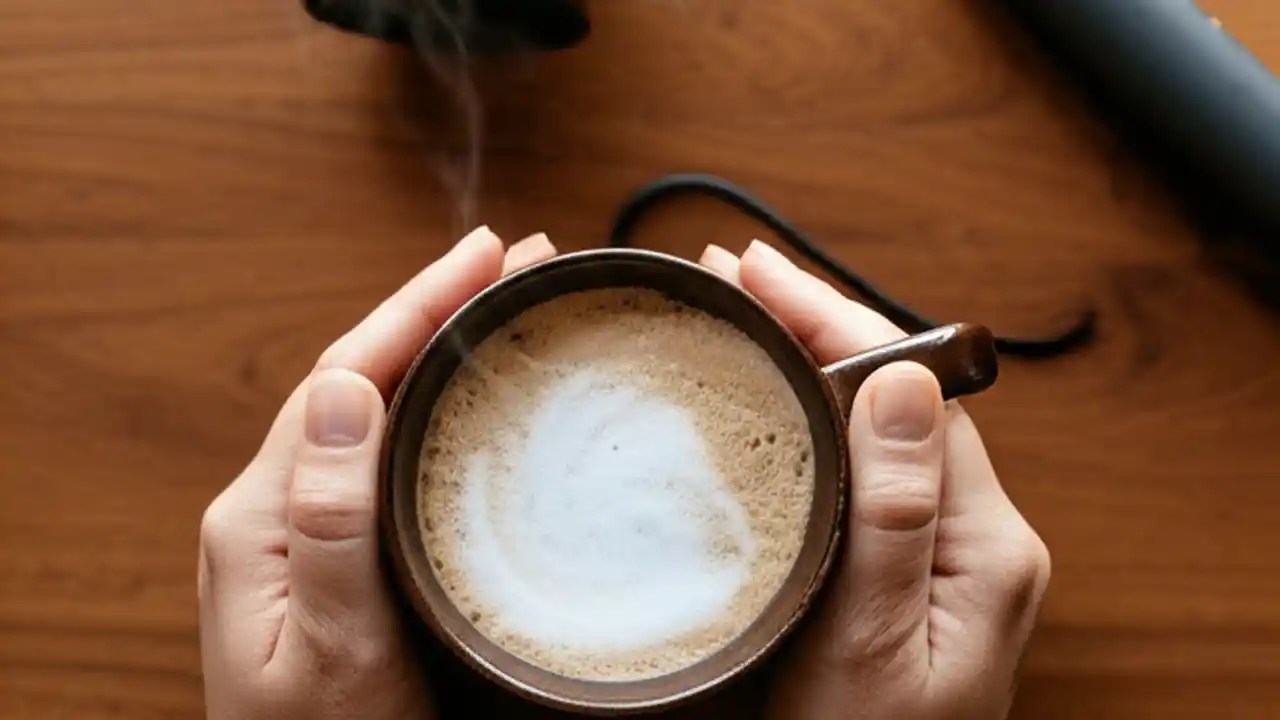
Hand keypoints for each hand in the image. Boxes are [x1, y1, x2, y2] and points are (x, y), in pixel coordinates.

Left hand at [198, 227, 557, 719]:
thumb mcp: (330, 649)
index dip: (415, 305)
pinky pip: (384, 452)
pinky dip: (432, 403)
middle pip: (359, 376)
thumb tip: (341, 392)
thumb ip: (328, 529)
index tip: (483, 253)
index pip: (342, 377)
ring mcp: (303, 528)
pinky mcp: (335, 552)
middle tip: (516, 261)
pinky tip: (469, 395)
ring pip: (375, 409)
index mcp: (259, 515)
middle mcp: (275, 507)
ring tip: (501, 304)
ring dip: (436, 347)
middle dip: (436, 309)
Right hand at [699, 241, 1049, 719]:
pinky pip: (865, 468)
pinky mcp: (909, 567)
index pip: (912, 390)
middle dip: (815, 324)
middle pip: (895, 395)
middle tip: (734, 276)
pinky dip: (814, 417)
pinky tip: (773, 395)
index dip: (834, 317)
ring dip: (812, 361)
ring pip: (876, 424)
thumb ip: (896, 516)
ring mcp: (945, 550)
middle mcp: (977, 534)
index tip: (760, 272)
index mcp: (987, 543)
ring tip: (746, 313)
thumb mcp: (873, 644)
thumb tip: (900, 381)